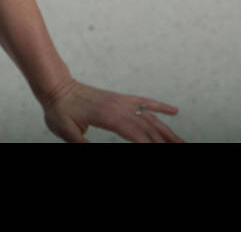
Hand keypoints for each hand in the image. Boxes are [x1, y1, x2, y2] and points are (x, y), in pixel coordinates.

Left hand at [42, 78, 183, 142]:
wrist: (56, 87)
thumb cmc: (58, 111)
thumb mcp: (65, 132)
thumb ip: (82, 144)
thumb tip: (92, 151)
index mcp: (108, 117)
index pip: (137, 136)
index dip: (152, 147)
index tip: (163, 154)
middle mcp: (119, 108)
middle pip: (150, 129)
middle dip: (167, 143)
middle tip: (185, 149)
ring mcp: (122, 102)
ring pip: (151, 118)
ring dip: (169, 131)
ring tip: (184, 142)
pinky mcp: (121, 99)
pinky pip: (145, 102)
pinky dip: (160, 106)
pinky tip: (174, 111)